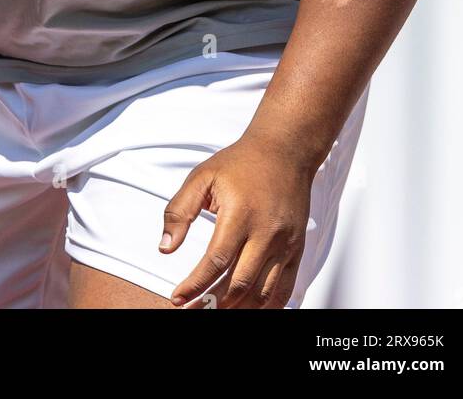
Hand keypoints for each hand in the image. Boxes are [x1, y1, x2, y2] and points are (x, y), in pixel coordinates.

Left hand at [159, 131, 314, 308]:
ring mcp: (285, 244)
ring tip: (216, 311)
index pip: (216, 262)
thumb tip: (165, 247)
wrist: (284, 151)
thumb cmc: (241, 163)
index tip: (178, 298)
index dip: (195, 285)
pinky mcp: (297, 250)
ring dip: (238, 309)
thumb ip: (179, 211)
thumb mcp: (202, 177)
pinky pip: (284, 290)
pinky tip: (247, 309)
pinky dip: (266, 306)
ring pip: (263, 294)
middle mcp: (266, 233)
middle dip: (213, 304)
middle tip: (193, 310)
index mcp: (240, 215)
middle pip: (239, 284)